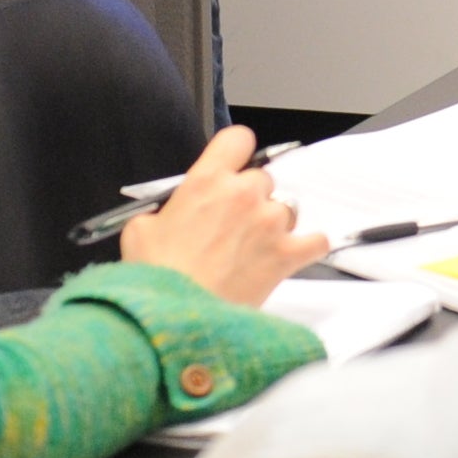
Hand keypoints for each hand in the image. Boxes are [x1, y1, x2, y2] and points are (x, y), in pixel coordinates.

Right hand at [121, 126, 323, 309]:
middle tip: (232, 225)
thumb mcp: (141, 230)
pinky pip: (316, 241)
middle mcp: (242, 194)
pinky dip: (308, 247)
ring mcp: (269, 222)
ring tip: (253, 249)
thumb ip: (164, 211)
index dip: (237, 152)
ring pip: (287, 208)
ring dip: (274, 223)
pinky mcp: (287, 254)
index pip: (238, 139)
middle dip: (250, 198)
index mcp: (206, 181)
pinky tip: (292, 255)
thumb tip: (171, 216)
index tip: (234, 166)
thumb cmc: (157, 277)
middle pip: (262, 178)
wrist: (177, 319)